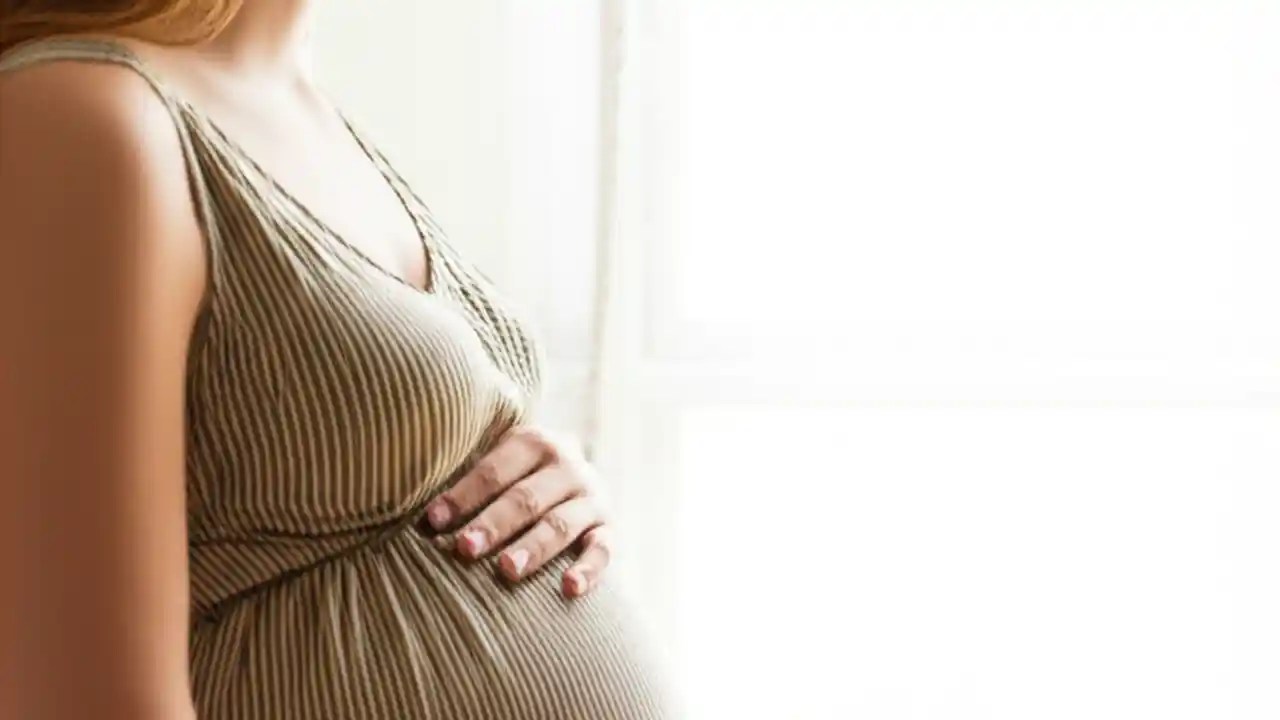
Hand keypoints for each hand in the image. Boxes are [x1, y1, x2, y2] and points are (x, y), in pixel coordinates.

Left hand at [420, 425, 611, 597]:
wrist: (574, 477)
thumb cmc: (516, 477)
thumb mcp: (499, 464)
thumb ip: (467, 481)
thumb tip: (419, 517)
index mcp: (535, 442)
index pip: (496, 470)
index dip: (464, 495)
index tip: (433, 521)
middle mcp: (568, 465)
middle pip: (527, 498)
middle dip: (494, 524)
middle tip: (465, 548)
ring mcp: (592, 497)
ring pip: (561, 524)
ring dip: (533, 548)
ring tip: (506, 570)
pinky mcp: (610, 529)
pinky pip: (603, 550)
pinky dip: (589, 569)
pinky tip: (569, 589)